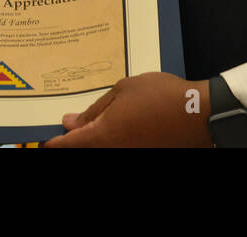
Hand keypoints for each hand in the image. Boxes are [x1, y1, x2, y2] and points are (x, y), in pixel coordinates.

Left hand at [43, 72, 212, 146]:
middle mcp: (113, 151)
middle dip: (75, 138)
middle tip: (74, 123)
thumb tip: (71, 122)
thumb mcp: (124, 90)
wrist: (201, 115)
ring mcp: (129, 154)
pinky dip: (114, 139)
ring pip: (102, 148)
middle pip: (84, 149)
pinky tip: (120, 125)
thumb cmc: (162, 96)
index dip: (53, 142)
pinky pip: (120, 147)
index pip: (67, 145)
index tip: (45, 139)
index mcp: (103, 135)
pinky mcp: (144, 154)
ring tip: (101, 119)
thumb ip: (95, 109)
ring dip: (96, 137)